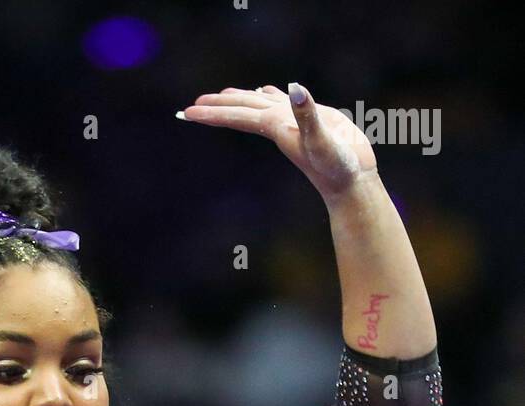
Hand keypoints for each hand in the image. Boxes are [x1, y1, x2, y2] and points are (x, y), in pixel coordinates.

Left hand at [179, 82, 377, 201]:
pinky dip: (271, 95)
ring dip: (240, 99)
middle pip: (243, 111)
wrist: (352, 183)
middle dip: (217, 107)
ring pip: (261, 105)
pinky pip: (283, 104)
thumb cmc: (338, 166)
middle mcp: (280, 126)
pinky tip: (266, 91)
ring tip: (223, 94)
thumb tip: (295, 88)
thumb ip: (308, 115)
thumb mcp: (322, 139)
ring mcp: (294, 123)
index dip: (213, 113)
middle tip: (191, 106)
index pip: (238, 116)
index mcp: (277, 127)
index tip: (186, 112)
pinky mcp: (309, 120)